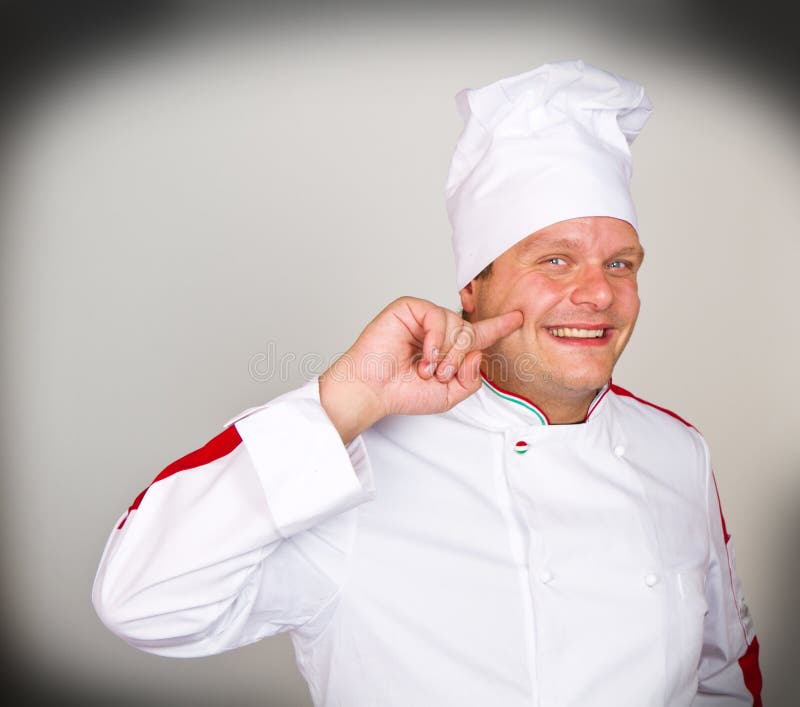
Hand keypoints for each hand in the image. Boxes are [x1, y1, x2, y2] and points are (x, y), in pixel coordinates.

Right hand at [319, 297, 522, 442]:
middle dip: (460, 358)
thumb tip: (477, 352)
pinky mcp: (408, 308)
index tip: (517, 317)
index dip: (499, 326)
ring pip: (456, 324)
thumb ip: (472, 378)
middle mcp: (437, 331)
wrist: (374, 390)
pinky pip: (437, 315)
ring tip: (426, 368)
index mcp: (448, 349)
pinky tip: (424, 355)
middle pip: (469, 333)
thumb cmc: (403, 393)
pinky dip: (435, 339)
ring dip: (446, 352)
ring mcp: (422, 318)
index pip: (478, 335)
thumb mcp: (449, 395)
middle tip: (440, 375)